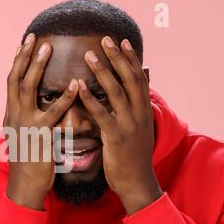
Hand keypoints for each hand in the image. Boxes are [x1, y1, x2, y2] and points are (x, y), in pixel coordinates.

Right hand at [4, 34, 79, 209]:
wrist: (25, 188)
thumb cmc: (31, 164)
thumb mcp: (28, 138)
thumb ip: (32, 120)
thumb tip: (37, 109)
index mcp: (12, 115)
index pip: (13, 82)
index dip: (18, 62)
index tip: (25, 43)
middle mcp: (15, 116)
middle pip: (16, 78)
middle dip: (24, 57)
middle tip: (34, 38)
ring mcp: (25, 124)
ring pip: (28, 88)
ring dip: (37, 67)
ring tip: (47, 49)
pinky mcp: (39, 136)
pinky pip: (52, 113)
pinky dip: (63, 98)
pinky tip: (75, 85)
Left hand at [76, 36, 162, 213]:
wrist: (137, 183)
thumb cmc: (133, 157)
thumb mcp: (139, 130)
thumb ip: (136, 110)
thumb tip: (134, 96)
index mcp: (145, 112)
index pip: (139, 79)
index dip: (131, 60)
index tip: (123, 42)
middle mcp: (140, 115)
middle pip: (130, 80)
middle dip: (118, 58)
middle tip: (106, 39)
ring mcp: (130, 126)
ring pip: (117, 93)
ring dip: (102, 72)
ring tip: (89, 55)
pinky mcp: (116, 138)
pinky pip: (102, 114)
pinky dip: (90, 99)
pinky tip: (78, 86)